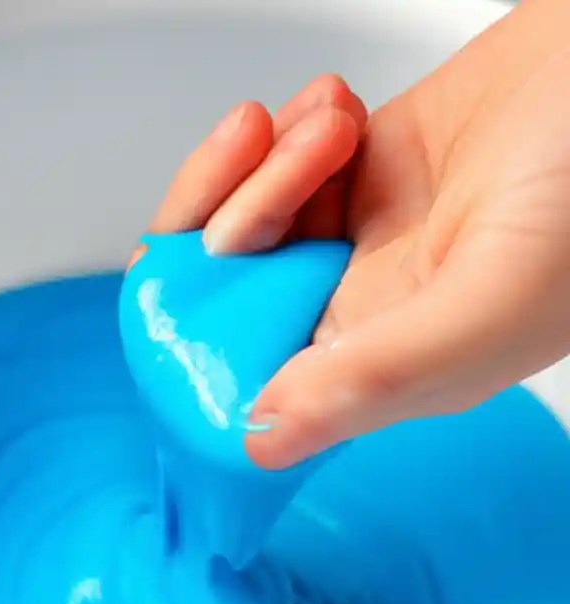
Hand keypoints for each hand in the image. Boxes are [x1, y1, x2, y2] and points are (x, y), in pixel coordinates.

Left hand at [141, 0, 569, 469]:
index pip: (251, 372)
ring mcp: (360, 234)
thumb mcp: (491, 300)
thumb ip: (376, 372)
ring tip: (332, 125)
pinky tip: (339, 109)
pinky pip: (278, 161)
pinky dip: (289, 130)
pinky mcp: (361, 167)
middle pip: (230, 291)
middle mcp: (363, 304)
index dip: (196, 336)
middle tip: (252, 162)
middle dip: (224, 217)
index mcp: (386, 361)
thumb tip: (263, 439)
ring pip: (248, 218)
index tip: (167, 285)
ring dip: (266, 163)